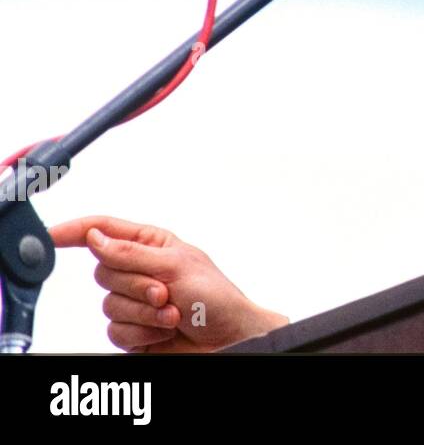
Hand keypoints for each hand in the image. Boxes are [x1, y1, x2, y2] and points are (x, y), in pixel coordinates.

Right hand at [48, 215, 287, 352]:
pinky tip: (166, 330)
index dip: (75, 231)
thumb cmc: (216, 297)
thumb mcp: (176, 266)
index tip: (49, 236)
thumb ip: (130, 253)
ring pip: (109, 305)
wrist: (228, 338)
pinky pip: (115, 330)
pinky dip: (142, 332)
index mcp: (151, 245)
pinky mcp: (133, 330)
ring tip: (173, 313)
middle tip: (165, 292)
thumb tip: (93, 237)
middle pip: (103, 273)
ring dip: (143, 312)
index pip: (105, 231)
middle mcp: (139, 270)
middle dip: (135, 286)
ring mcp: (135, 302)